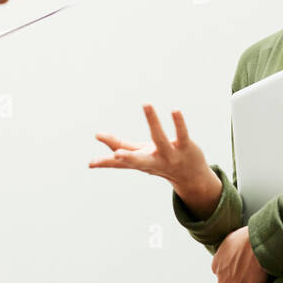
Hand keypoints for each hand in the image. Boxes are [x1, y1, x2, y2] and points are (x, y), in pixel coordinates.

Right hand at [89, 104, 215, 194]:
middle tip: (117, 154)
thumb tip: (96, 135)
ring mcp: (170, 155)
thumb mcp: (140, 155)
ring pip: (161, 139)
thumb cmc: (160, 163)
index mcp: (139, 162)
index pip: (120, 164)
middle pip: (139, 161)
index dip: (104, 163)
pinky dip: (178, 122)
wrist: (192, 178)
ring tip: (146, 104)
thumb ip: (120, 145)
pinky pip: (182, 134)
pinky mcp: (185, 147)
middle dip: (128, 158)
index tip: (90, 163)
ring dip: (153, 122)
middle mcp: (153, 161)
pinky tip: (175, 110)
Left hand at [211, 226, 270, 282]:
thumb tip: (234, 252)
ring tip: (257, 272)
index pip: (222, 273)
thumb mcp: (229, 241)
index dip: (233, 269)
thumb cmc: (246, 238)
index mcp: (215, 266)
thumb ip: (227, 251)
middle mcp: (221, 279)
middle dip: (238, 279)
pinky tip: (262, 277)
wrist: (256, 244)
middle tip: (250, 270)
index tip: (241, 265)